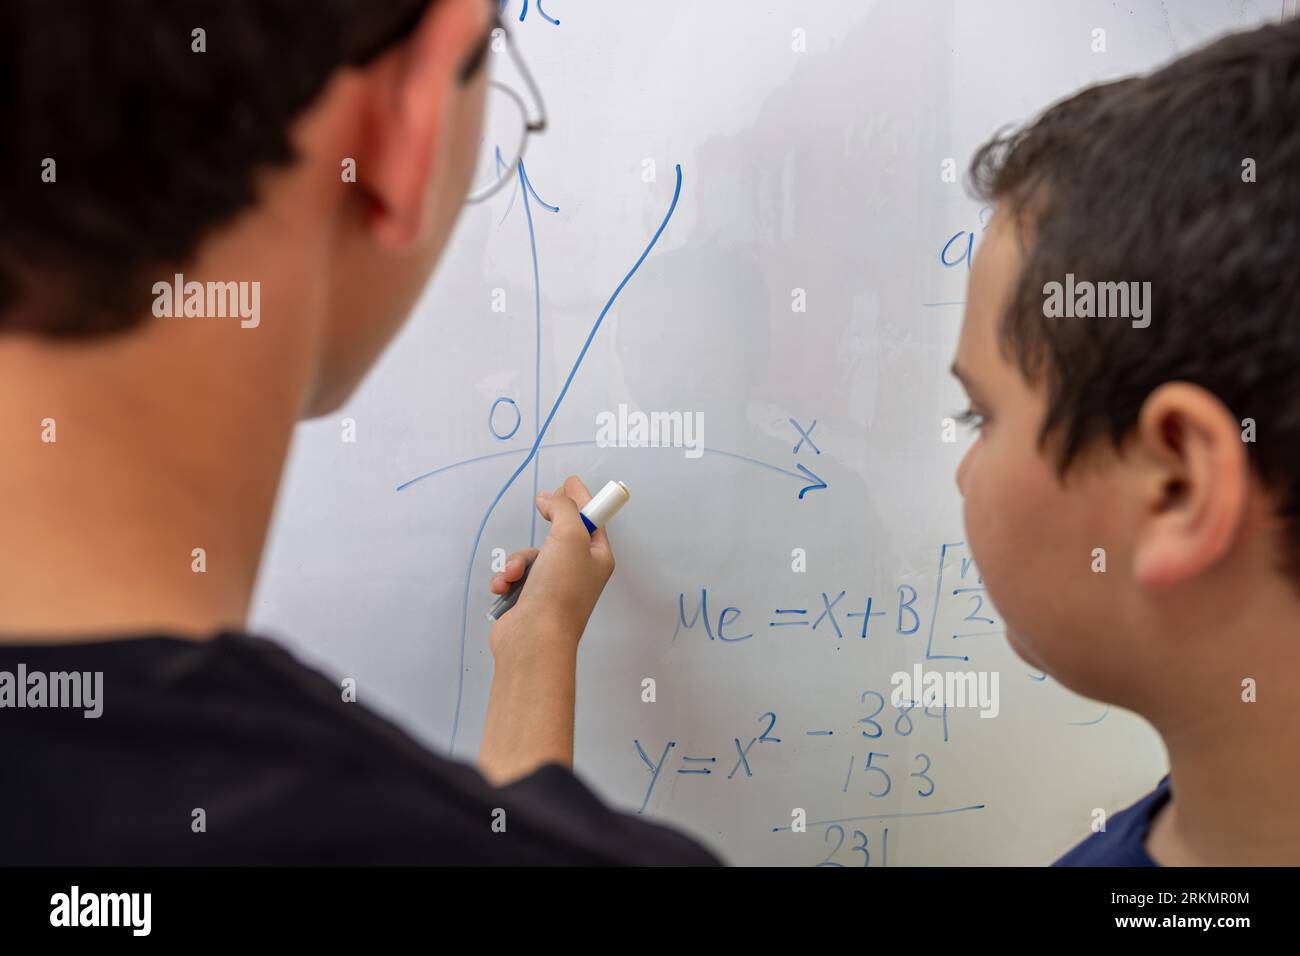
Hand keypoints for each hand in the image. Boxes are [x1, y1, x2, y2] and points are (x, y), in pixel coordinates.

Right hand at [487, 475, 614, 659]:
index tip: (568, 481)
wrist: (534, 639)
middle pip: (562, 534)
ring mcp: (553, 587)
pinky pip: (515, 576)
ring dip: (518, 560)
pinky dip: (506, 578)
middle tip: (541, 505)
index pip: (593, 521)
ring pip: (532, 556)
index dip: (582, 499)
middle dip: (547, 525)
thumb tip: (551, 497)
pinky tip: (503, 587)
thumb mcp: (570, 535)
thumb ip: (563, 508)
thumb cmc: (560, 588)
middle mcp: (578, 572)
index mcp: (597, 558)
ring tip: (514, 574)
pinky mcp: (528, 599)